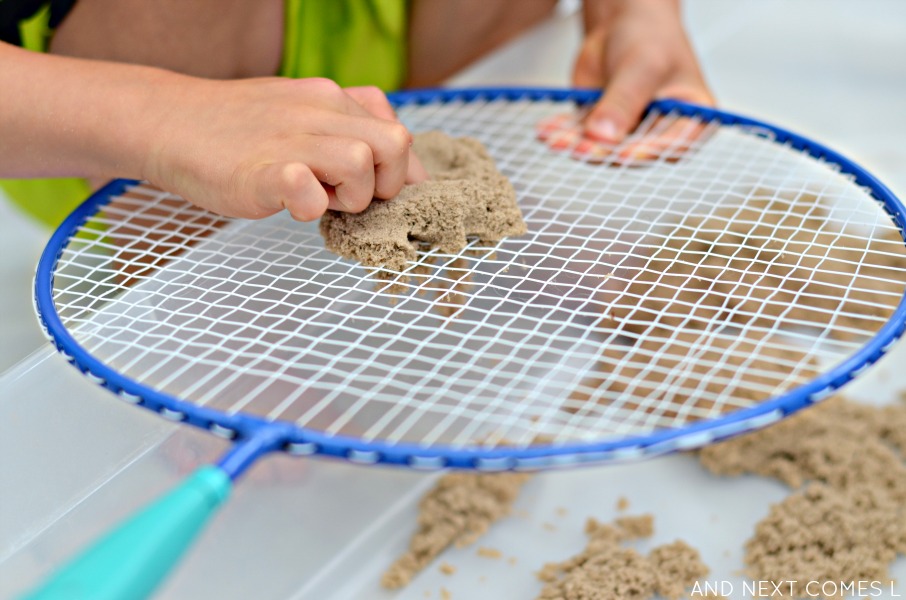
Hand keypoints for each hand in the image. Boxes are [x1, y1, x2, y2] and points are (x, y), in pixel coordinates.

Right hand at [143, 76, 428, 220]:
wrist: (168, 122)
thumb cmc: (239, 130)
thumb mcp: (304, 115)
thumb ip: (351, 132)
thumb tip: (407, 172)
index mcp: (331, 100)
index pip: (398, 132)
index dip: (399, 174)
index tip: (377, 194)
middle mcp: (318, 112)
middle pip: (395, 142)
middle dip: (388, 184)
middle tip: (352, 199)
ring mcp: (289, 139)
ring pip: (360, 161)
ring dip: (353, 198)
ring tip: (321, 202)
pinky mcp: (260, 170)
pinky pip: (305, 187)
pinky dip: (309, 207)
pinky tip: (292, 206)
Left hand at [573, 0, 713, 159]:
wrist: (622, 23)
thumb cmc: (650, 37)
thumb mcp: (642, 65)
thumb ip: (623, 102)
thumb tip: (602, 136)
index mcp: (691, 117)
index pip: (675, 144)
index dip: (651, 152)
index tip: (626, 155)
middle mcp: (659, 131)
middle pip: (633, 150)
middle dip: (604, 151)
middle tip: (583, 148)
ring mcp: (627, 131)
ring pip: (602, 146)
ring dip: (577, 144)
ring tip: (557, 139)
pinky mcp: (599, 126)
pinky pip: (580, 134)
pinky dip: (562, 133)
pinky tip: (547, 132)